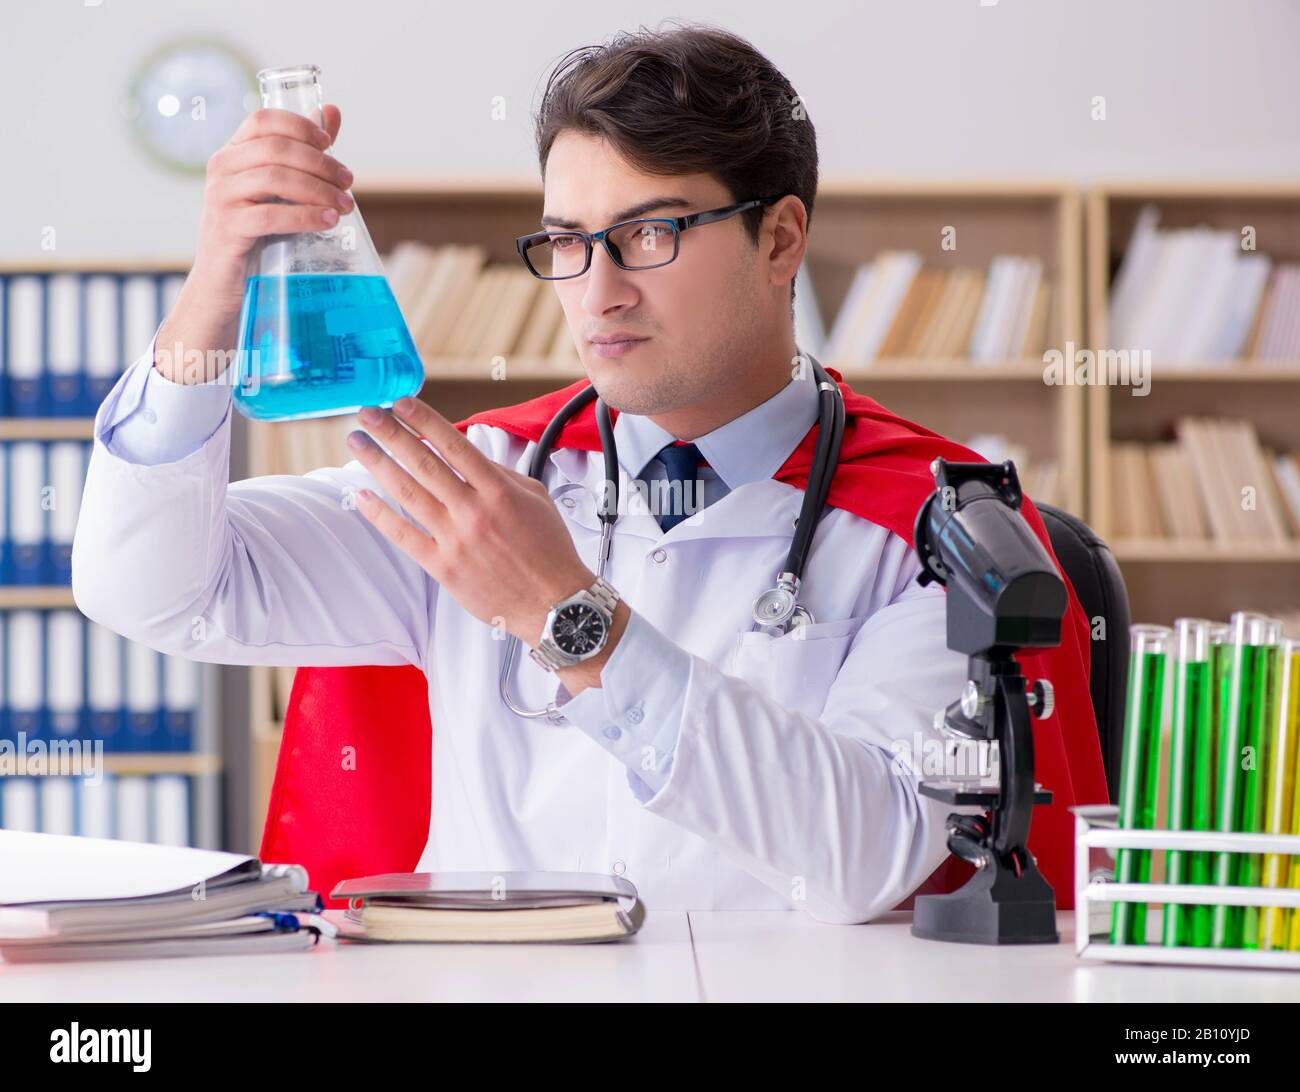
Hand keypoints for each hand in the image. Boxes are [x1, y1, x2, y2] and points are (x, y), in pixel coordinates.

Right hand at [154, 105, 353, 382]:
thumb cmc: (256, 235)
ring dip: (318, 190)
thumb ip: (303, 152)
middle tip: (349, 183)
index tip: (330, 144)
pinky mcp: (227, 230)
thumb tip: (331, 111)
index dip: (299, 126)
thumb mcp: (278, 191)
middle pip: (276, 149)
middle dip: (320, 164)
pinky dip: (305, 216)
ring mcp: (220, 198)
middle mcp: (221, 169)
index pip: (263, 120)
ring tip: (345, 206)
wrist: (224, 285)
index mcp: (233, 153)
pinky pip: (271, 215)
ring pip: (275, 179)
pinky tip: (328, 222)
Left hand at [344, 397, 602, 651]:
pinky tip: (362, 495)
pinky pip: (403, 536)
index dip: (424, 421)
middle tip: (368, 414)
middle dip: (391, 434)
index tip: (402, 404)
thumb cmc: (549, 552)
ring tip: (358, 444)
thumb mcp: (537, 498)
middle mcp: (474, 512)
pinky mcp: (443, 568)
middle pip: (423, 463)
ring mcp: (456, 540)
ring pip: (408, 494)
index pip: (453, 445)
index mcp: (499, 491)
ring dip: (378, 464)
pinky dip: (380, 514)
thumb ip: (502, 474)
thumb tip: (468, 456)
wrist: (555, 604)